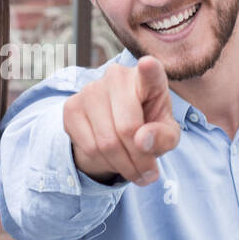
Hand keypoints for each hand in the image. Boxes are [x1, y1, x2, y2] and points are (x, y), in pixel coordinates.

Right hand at [62, 55, 180, 185]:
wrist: (117, 130)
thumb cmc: (149, 127)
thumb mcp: (167, 135)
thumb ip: (164, 137)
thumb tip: (142, 140)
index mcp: (148, 78)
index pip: (149, 71)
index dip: (149, 69)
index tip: (147, 64)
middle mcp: (117, 77)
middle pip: (127, 129)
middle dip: (139, 160)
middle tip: (148, 175)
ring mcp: (90, 89)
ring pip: (106, 143)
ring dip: (123, 166)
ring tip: (134, 171)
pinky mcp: (71, 106)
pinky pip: (89, 147)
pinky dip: (104, 163)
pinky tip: (113, 159)